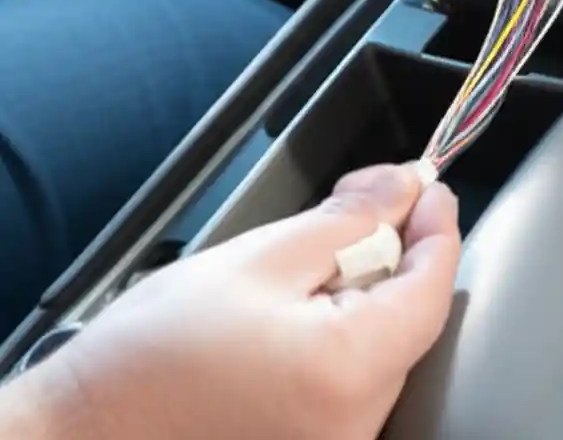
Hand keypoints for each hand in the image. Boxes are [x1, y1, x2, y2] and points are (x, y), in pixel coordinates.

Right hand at [5, 164, 460, 439]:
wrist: (84, 433)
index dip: (436, 228)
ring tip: (307, 265)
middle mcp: (358, 419)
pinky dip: (345, 334)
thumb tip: (403, 190)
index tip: (427, 190)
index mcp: (349, 367)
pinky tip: (301, 312)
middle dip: (395, 253)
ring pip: (384, 347)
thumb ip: (346, 222)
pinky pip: (355, 380)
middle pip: (411, 317)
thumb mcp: (257, 259)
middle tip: (362, 205)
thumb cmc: (148, 358)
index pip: (432, 287)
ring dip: (367, 293)